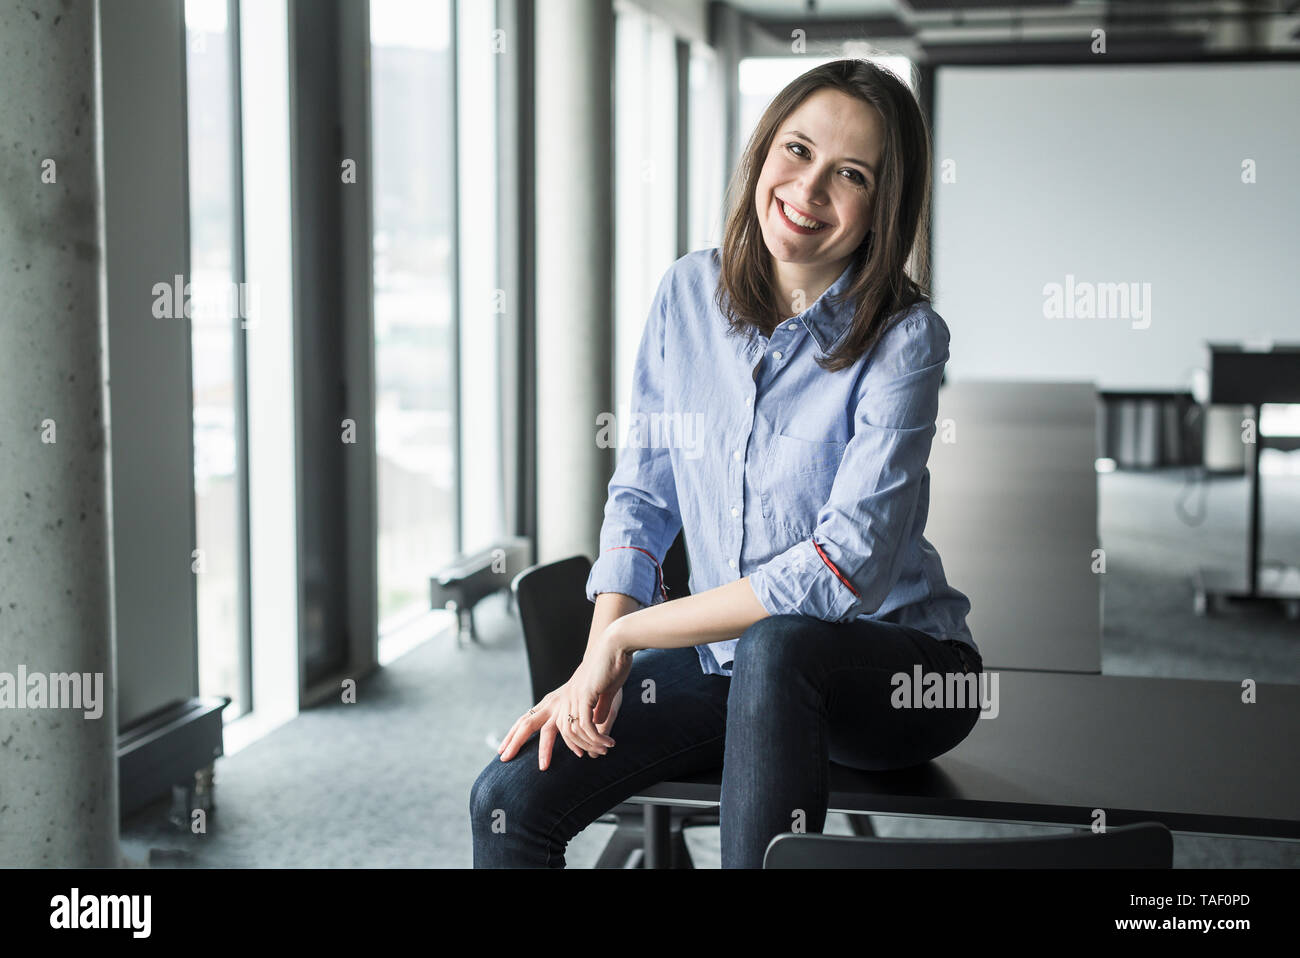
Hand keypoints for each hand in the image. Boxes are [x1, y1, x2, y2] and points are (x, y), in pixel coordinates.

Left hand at [496, 679, 623, 770]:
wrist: (611, 649)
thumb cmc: (603, 674)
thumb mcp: (595, 704)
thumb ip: (591, 724)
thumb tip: (590, 750)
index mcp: (554, 700)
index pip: (528, 719)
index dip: (515, 735)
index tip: (504, 750)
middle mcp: (555, 700)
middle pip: (527, 723)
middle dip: (514, 741)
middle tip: (502, 758)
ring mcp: (567, 699)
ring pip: (553, 731)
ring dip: (565, 748)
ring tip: (570, 760)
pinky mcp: (583, 697)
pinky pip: (583, 726)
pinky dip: (592, 738)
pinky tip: (601, 745)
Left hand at [559, 627, 634, 755]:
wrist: (615, 644)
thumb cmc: (612, 664)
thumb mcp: (606, 691)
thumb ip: (600, 708)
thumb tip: (598, 724)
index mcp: (569, 695)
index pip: (563, 726)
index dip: (573, 743)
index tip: (587, 753)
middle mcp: (566, 697)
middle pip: (561, 732)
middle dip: (573, 747)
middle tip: (593, 754)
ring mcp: (573, 696)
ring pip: (574, 732)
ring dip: (591, 744)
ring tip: (607, 748)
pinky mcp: (584, 695)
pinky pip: (586, 725)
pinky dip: (597, 737)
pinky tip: (608, 741)